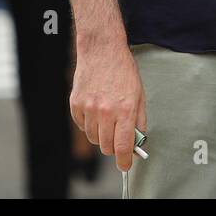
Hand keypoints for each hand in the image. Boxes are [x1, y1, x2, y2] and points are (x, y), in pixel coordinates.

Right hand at [73, 38, 145, 172]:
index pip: (123, 147)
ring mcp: (88, 108)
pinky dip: (89, 124)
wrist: (102, 50)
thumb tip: (137, 141)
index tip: (125, 165)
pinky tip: (96, 110)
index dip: (125, 161)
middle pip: (106, 146)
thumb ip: (139, 120)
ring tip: (107, 118)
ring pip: (93, 138)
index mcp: (125, 110)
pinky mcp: (75, 104)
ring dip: (101, 135)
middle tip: (118, 137)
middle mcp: (105, 111)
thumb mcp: (139, 95)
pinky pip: (82, 126)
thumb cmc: (123, 71)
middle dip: (113, 146)